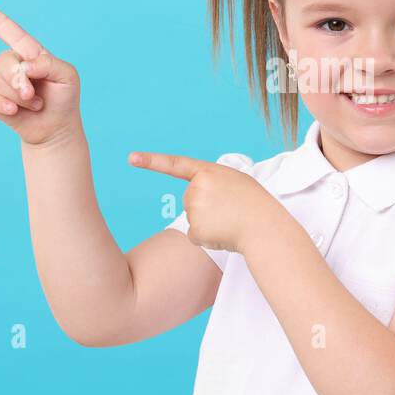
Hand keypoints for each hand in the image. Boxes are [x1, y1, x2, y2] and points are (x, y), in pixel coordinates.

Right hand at [0, 0, 81, 146]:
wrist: (56, 127)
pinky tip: (15, 111)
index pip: (6, 29)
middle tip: (34, 95)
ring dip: (20, 98)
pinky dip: (4, 105)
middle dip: (19, 80)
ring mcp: (0, 80)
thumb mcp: (67, 76)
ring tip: (35, 104)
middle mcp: (12, 62)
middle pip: (3, 60)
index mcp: (30, 51)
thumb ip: (48, 64)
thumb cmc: (63, 98)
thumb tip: (23, 65)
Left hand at [128, 151, 277, 253]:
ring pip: (194, 218)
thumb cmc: (254, 203)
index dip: (152, 161)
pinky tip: (224, 233)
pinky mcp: (195, 229)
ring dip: (210, 223)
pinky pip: (196, 235)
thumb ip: (213, 184)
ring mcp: (194, 208)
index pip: (175, 164)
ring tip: (231, 220)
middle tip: (230, 209)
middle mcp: (197, 188)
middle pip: (191, 199)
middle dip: (207, 206)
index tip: (131, 158)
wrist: (264, 225)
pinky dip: (208, 237)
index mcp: (208, 171)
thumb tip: (197, 208)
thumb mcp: (235, 182)